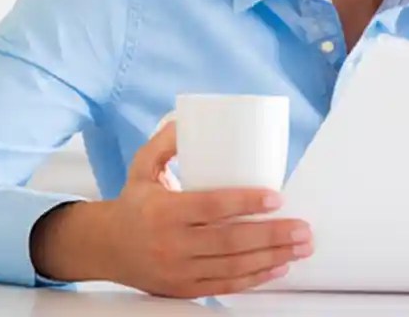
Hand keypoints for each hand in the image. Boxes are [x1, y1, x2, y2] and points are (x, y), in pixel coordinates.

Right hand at [30, 120, 312, 297]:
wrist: (105, 248)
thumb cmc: (133, 203)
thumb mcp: (142, 167)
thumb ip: (166, 142)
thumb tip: (190, 119)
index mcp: (163, 212)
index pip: (211, 207)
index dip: (245, 203)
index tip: (276, 197)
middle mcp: (171, 244)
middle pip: (230, 242)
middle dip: (272, 236)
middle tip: (303, 229)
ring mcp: (179, 270)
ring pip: (233, 267)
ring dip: (273, 258)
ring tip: (301, 247)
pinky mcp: (185, 289)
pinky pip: (225, 286)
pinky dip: (255, 279)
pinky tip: (279, 268)